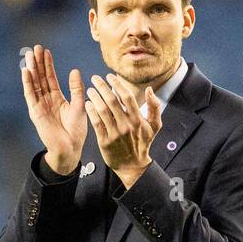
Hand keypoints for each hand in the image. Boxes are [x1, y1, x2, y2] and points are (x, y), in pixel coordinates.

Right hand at [21, 45, 87, 176]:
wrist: (70, 148)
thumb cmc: (76, 131)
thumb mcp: (79, 105)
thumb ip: (76, 88)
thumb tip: (74, 70)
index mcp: (57, 98)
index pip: (50, 78)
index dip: (48, 65)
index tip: (46, 51)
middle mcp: (46, 101)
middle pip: (40, 78)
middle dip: (38, 63)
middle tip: (36, 47)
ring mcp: (40, 106)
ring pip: (34, 84)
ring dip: (31, 69)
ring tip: (29, 55)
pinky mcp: (35, 113)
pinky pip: (30, 95)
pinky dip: (27, 83)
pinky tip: (26, 71)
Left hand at [86, 73, 160, 188]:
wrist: (132, 165)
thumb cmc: (142, 144)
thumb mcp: (155, 126)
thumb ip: (154, 107)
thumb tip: (149, 90)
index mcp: (137, 119)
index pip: (126, 96)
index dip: (117, 84)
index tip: (109, 76)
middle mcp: (126, 125)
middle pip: (112, 101)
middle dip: (102, 87)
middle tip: (95, 78)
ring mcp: (114, 134)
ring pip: (102, 111)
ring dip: (95, 97)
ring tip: (90, 89)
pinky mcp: (104, 141)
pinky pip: (96, 123)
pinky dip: (91, 112)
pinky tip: (87, 104)